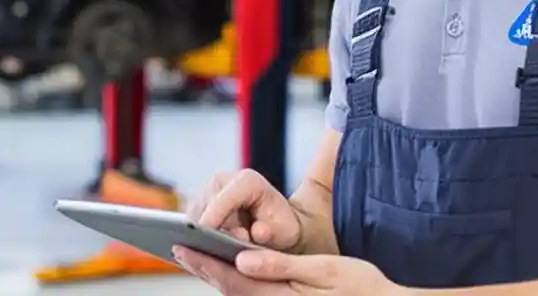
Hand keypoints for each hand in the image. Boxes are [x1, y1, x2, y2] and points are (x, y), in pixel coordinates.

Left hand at [173, 245, 406, 295]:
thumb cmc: (360, 287)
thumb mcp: (325, 271)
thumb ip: (281, 266)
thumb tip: (243, 260)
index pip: (233, 279)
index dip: (205, 262)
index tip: (182, 246)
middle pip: (229, 289)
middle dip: (203, 268)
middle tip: (177, 248)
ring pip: (238, 295)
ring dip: (215, 276)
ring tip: (194, 255)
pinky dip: (234, 283)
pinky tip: (227, 270)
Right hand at [187, 169, 303, 251]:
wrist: (275, 227)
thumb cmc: (280, 228)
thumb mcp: (282, 232)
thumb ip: (269, 232)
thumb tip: (254, 232)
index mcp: (247, 181)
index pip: (224, 199)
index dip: (214, 218)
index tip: (206, 238)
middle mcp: (223, 181)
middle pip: (203, 208)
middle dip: (207, 232)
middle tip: (215, 254)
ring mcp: (207, 192)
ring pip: (192, 216)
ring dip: (199, 237)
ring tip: (211, 255)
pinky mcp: (197, 206)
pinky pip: (189, 223)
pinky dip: (195, 238)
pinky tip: (202, 253)